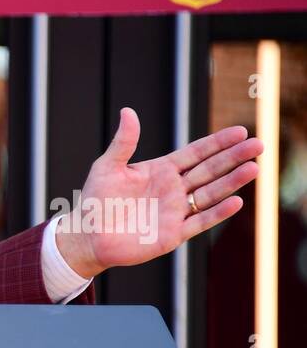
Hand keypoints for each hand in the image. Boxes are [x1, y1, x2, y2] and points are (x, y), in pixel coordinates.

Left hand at [55, 107, 262, 278]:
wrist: (88, 236)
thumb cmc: (95, 201)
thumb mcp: (107, 167)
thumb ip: (123, 142)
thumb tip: (128, 111)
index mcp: (161, 170)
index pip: (196, 153)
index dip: (218, 142)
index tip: (240, 131)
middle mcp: (173, 189)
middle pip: (210, 170)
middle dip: (234, 157)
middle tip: (259, 145)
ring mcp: (175, 211)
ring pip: (210, 194)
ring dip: (232, 182)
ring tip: (253, 168)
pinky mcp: (172, 235)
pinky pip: (199, 222)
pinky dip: (217, 213)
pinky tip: (236, 202)